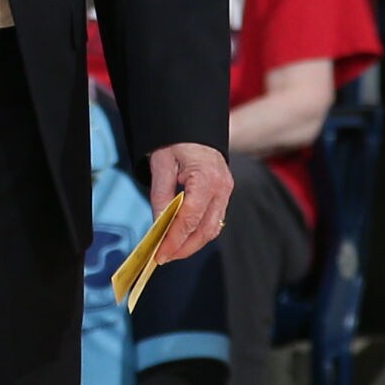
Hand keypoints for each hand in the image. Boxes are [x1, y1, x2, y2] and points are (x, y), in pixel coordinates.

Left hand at [143, 144, 230, 264]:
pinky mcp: (225, 194)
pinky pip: (214, 220)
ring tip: (171, 252)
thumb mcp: (161, 165)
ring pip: (212, 229)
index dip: (175, 240)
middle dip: (184, 248)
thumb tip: (158, 226)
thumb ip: (161, 196)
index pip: (190, 218)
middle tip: (163, 258)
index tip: (160, 254)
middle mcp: (222, 187)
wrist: (193, 126)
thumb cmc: (175, 142)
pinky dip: (198, 232)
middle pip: (205, 230)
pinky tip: (182, 238)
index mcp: (206, 178)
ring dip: (192, 244)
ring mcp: (226, 191)